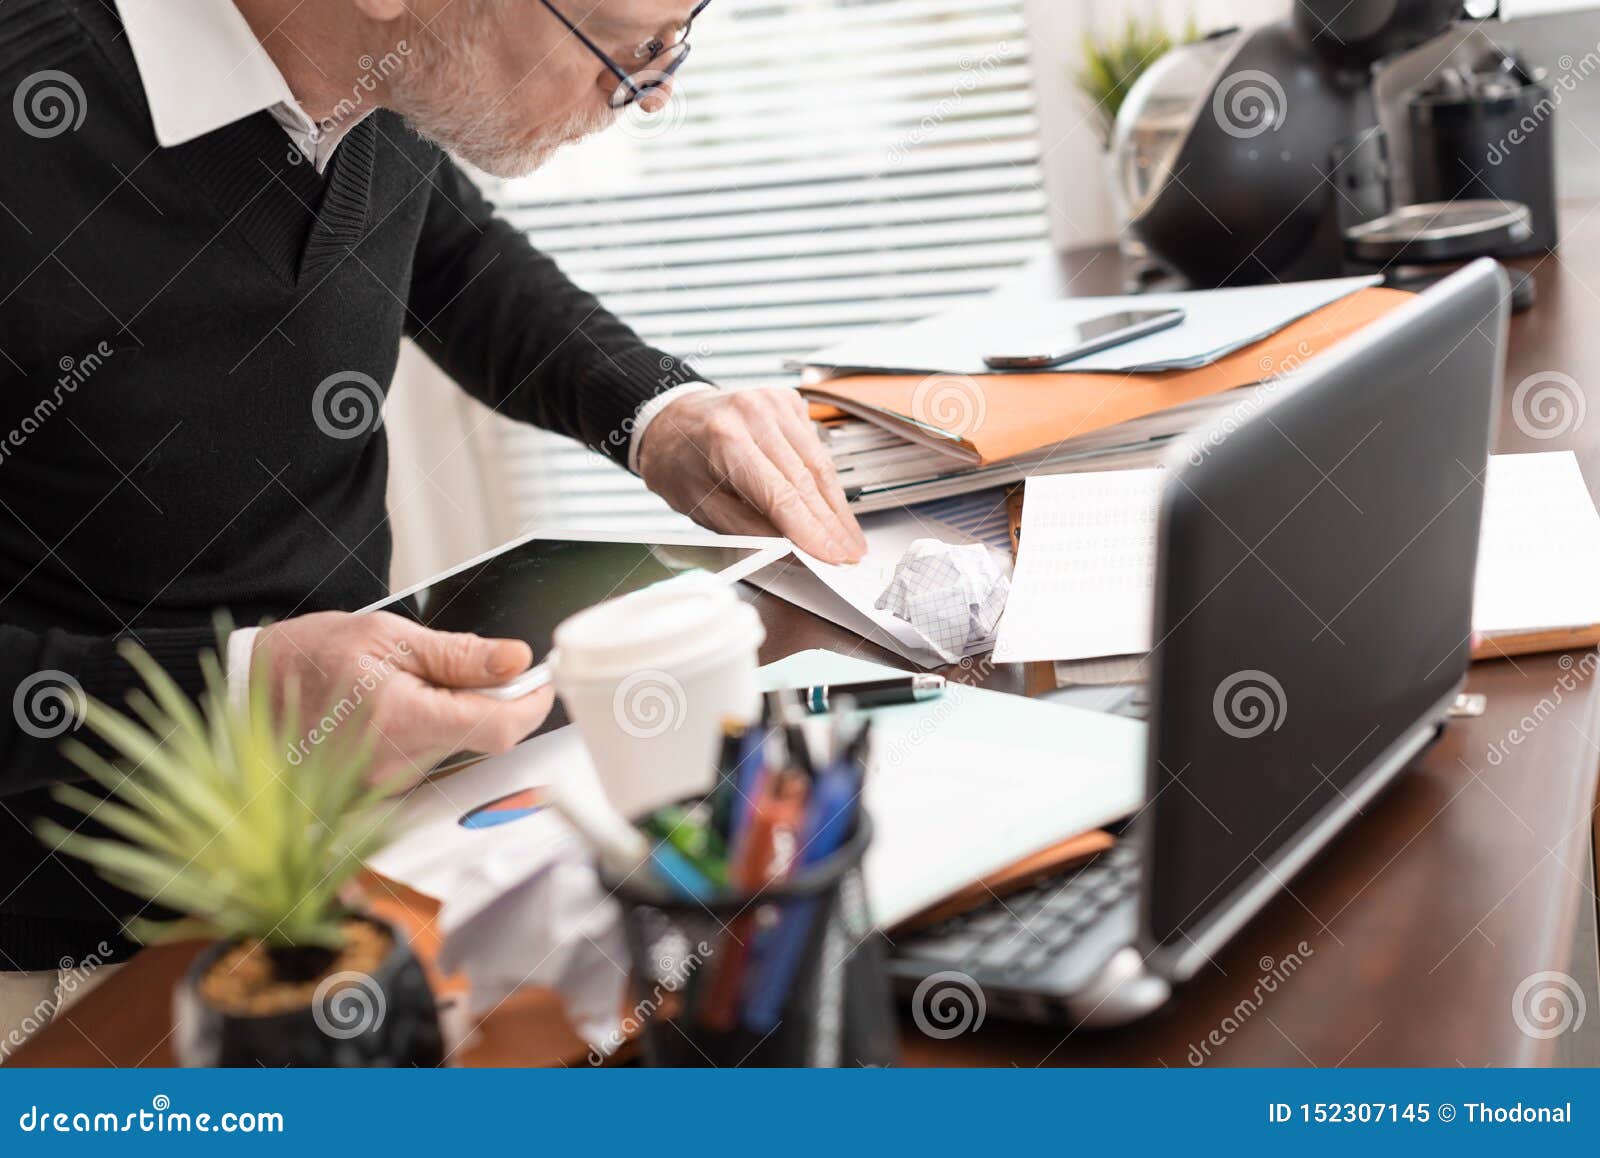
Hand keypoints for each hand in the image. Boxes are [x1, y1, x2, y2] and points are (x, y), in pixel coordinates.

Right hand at [253, 611, 554, 789]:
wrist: (256, 687)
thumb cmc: (315, 655)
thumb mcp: (390, 636)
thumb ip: (460, 654)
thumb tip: (517, 661)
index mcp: (401, 720)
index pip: (499, 727)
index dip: (532, 702)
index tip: (541, 677)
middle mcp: (396, 764)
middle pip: (484, 737)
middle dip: (493, 699)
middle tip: (475, 665)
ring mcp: (388, 783)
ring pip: (461, 746)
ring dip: (461, 712)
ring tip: (418, 682)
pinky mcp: (384, 788)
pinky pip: (434, 755)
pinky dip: (435, 727)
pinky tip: (405, 705)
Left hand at [636, 388, 867, 562]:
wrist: (669, 421)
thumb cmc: (680, 465)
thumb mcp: (704, 508)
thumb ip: (752, 532)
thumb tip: (798, 553)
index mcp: (726, 441)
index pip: (782, 496)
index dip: (813, 531)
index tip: (835, 556)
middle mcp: (753, 414)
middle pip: (807, 479)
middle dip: (833, 524)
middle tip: (852, 553)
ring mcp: (772, 401)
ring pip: (820, 463)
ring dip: (837, 505)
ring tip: (850, 536)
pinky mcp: (786, 400)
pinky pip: (815, 447)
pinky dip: (825, 480)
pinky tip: (832, 506)